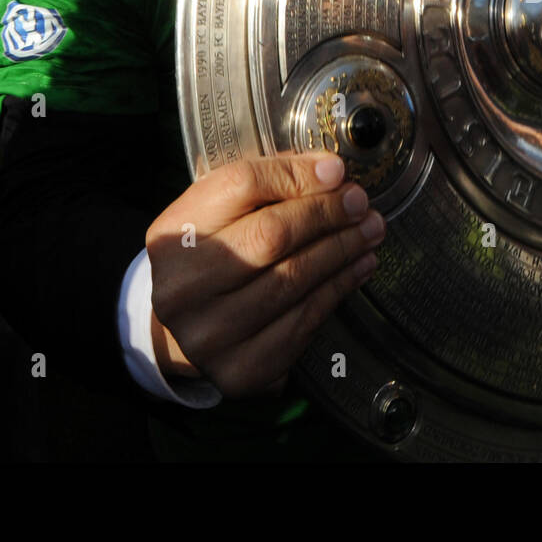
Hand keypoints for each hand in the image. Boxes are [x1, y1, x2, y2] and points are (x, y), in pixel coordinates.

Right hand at [147, 152, 383, 397]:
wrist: (183, 332)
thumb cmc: (208, 259)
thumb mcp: (215, 214)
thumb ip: (264, 187)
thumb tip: (329, 172)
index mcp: (173, 235)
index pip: (240, 186)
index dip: (294, 175)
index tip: (336, 171)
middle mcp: (184, 287)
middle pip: (272, 234)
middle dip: (327, 214)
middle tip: (360, 203)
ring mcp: (210, 333)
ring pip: (294, 279)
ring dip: (343, 250)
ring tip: (369, 231)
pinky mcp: (240, 369)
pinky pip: (304, 320)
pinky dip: (338, 288)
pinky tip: (357, 267)